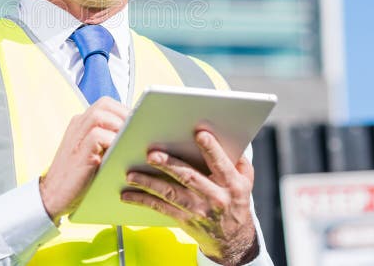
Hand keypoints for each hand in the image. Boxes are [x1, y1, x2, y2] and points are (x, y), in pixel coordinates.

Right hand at [39, 97, 127, 222]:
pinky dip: (112, 140)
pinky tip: (121, 151)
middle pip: (105, 104)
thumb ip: (108, 141)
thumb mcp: (94, 154)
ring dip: (119, 124)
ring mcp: (77, 136)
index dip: (125, 111)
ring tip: (132, 138)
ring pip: (100, 114)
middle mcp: (78, 125)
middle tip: (139, 129)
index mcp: (82, 124)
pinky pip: (97, 135)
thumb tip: (138, 135)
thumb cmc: (77, 178)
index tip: (140, 123)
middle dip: (125, 114)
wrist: (53, 196)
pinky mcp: (79, 151)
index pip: (107, 105)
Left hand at [120, 130, 258, 265]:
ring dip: (149, 183)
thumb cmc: (236, 201)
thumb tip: (224, 136)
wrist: (233, 240)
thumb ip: (236, 159)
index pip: (221, 164)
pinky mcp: (183, 219)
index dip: (211, 149)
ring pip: (170, 194)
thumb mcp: (246, 180)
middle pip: (189, 178)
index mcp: (232, 184)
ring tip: (131, 174)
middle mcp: (214, 197)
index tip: (199, 133)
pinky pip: (160, 208)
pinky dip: (143, 200)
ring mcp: (198, 210)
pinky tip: (128, 194)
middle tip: (152, 154)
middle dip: (169, 165)